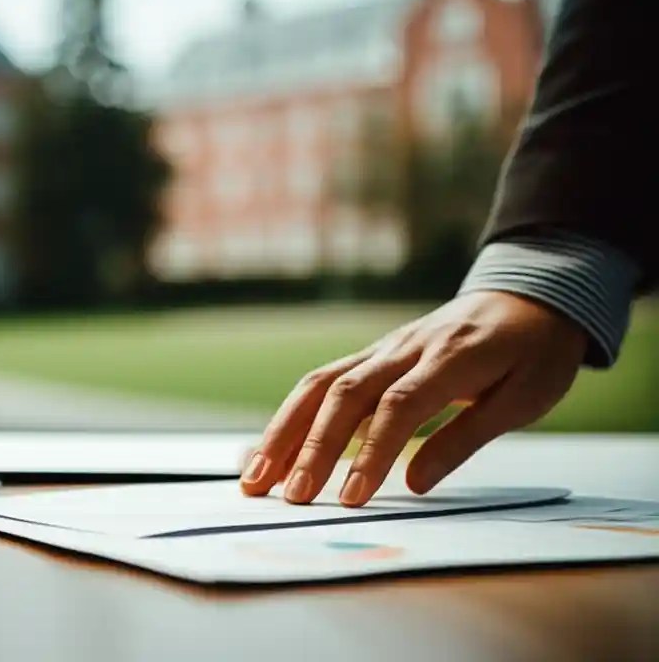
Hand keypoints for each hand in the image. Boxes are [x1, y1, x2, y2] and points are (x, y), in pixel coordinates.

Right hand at [240, 291, 586, 506]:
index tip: (351, 497)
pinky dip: (291, 417)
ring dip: (282, 431)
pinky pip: (321, 383)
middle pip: (344, 395)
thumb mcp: (525, 398)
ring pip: (319, 385)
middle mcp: (404, 348)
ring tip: (255, 476)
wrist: (529, 293)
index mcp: (451, 357)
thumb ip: (465, 437)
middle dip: (309, 448)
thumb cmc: (534, 352)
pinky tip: (271, 450)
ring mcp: (381, 348)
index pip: (399, 406)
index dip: (371, 452)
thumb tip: (415, 482)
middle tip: (286, 496)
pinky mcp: (370, 356)